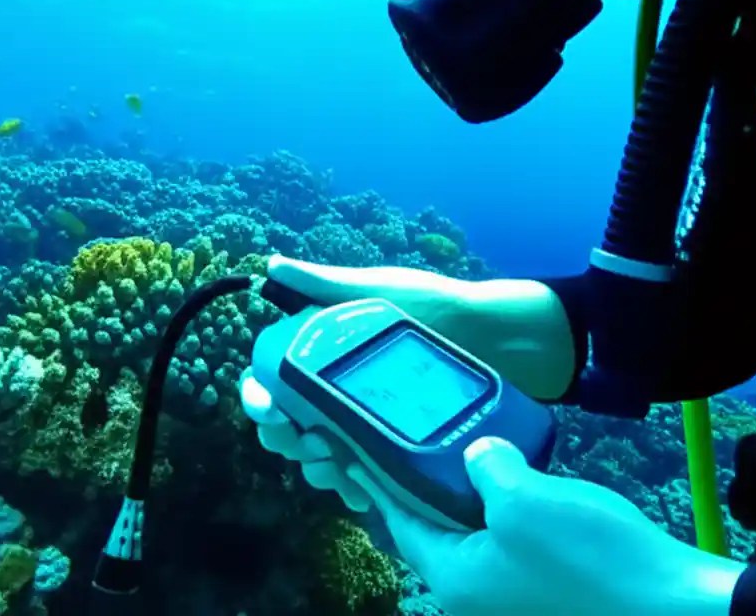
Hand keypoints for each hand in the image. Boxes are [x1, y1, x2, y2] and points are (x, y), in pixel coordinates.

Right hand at [240, 254, 577, 511]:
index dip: (257, 397)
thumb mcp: (375, 291)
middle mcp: (332, 390)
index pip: (267, 380)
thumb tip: (271, 262)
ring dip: (316, 467)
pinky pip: (358, 479)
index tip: (271, 408)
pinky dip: (352, 489)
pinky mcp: (391, 450)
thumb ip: (323, 283)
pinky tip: (362, 493)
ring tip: (339, 466)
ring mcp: (361, 424)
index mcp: (318, 353)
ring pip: (315, 458)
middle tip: (313, 441)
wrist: (497, 337)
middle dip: (286, 438)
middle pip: (283, 426)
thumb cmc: (432, 307)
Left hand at [352, 437, 745, 615]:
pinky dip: (508, 514)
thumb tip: (476, 456)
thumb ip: (484, 471)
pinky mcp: (553, 593)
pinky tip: (525, 482)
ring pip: (477, 539)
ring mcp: (517, 598)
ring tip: (474, 449)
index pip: (401, 525)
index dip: (382, 482)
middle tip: (424, 437)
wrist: (675, 608)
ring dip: (472, 498)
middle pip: (436, 534)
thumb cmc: (589, 558)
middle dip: (428, 486)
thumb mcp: (524, 499)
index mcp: (456, 579)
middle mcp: (478, 596)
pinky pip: (513, 548)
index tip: (366, 446)